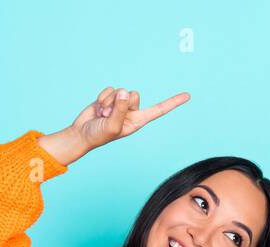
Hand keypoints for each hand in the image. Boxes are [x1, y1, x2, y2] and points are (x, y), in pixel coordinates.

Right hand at [71, 86, 190, 151]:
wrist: (82, 133)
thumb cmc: (99, 135)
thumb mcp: (112, 126)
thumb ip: (120, 109)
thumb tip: (125, 92)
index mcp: (138, 121)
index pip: (159, 110)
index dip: (172, 103)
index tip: (188, 96)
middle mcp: (132, 111)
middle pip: (134, 95)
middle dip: (120, 103)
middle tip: (109, 116)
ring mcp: (121, 104)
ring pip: (121, 91)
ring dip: (109, 102)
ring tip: (102, 114)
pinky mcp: (110, 97)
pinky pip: (110, 89)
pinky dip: (102, 97)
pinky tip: (98, 108)